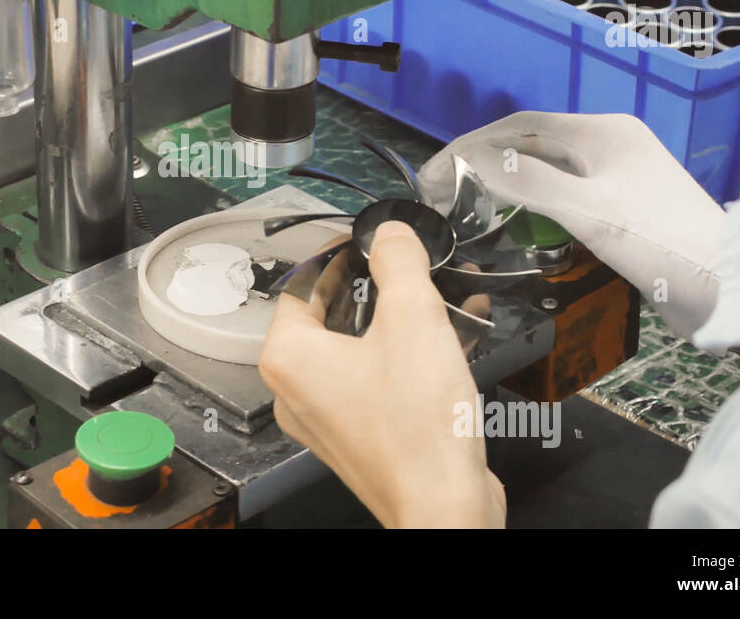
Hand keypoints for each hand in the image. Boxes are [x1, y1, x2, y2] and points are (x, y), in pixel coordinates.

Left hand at [259, 221, 505, 527]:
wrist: (445, 506)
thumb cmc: (418, 426)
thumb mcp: (413, 319)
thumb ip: (399, 263)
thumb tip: (390, 233)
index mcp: (289, 357)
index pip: (300, 283)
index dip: (337, 253)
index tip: (369, 239)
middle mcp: (295, 389)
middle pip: (327, 315)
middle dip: (373, 285)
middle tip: (405, 263)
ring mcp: (325, 416)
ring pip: (356, 347)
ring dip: (396, 317)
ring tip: (436, 293)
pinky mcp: (358, 434)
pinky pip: (374, 378)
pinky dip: (404, 353)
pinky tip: (451, 334)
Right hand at [418, 112, 724, 341]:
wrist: (731, 288)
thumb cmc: (660, 243)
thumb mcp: (586, 210)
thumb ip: (524, 182)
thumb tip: (466, 160)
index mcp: (603, 132)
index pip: (518, 126)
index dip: (468, 147)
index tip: (430, 178)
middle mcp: (609, 145)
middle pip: (529, 146)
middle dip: (480, 166)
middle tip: (440, 198)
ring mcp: (617, 177)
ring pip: (544, 173)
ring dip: (503, 188)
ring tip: (466, 212)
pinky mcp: (622, 209)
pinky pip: (562, 198)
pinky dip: (530, 208)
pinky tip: (514, 230)